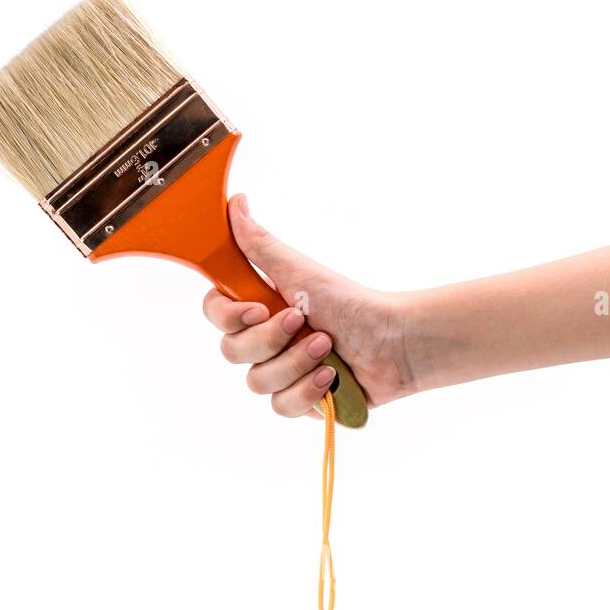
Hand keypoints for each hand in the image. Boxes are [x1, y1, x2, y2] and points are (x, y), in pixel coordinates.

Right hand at [202, 194, 416, 417]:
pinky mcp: (298, 401)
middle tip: (303, 322)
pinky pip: (281, 406)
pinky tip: (330, 377)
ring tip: (327, 349)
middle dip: (271, 340)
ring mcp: (279, 373)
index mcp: (257, 308)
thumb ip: (259, 243)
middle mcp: (263, 342)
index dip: (229, 316)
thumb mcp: (299, 271)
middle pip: (231, 351)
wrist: (395, 342)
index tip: (259, 308)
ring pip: (257, 381)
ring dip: (295, 364)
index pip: (215, 313)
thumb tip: (234, 203)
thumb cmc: (350, 303)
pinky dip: (307, 391)